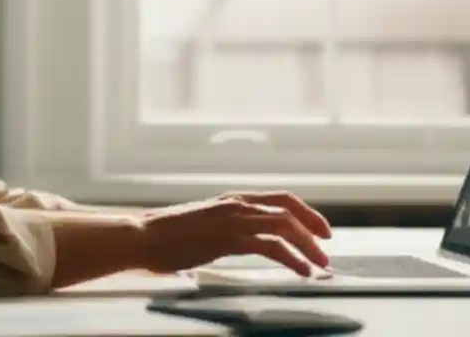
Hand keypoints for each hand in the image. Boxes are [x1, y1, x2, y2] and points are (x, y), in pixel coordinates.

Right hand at [137, 191, 332, 276]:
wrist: (142, 236)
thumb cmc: (167, 235)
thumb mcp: (204, 224)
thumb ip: (226, 227)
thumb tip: (242, 240)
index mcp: (233, 199)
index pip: (281, 198)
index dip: (306, 211)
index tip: (321, 228)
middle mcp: (237, 204)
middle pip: (289, 210)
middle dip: (314, 230)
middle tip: (327, 250)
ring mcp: (233, 219)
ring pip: (284, 226)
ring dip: (308, 246)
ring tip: (320, 265)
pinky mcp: (228, 239)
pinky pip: (270, 246)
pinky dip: (292, 258)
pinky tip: (301, 270)